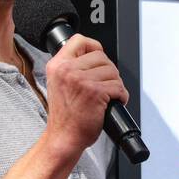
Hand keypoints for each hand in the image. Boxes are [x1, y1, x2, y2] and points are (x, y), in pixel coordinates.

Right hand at [44, 33, 128, 154]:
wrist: (63, 137)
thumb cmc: (65, 116)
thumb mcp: (58, 84)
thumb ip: (71, 68)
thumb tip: (94, 57)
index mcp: (57, 65)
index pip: (79, 40)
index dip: (94, 47)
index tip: (98, 56)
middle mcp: (67, 70)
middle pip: (101, 57)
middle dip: (108, 72)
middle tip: (105, 86)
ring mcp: (81, 80)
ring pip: (112, 71)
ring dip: (115, 85)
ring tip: (108, 96)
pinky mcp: (95, 92)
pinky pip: (118, 87)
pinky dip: (121, 96)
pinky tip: (112, 102)